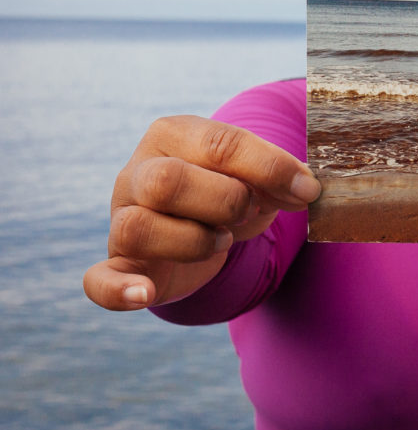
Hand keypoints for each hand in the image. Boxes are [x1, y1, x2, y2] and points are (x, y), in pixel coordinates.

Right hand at [83, 115, 319, 310]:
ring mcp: (123, 217)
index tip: (306, 191)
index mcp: (174, 134)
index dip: (270, 168)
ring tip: (221, 239)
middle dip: (225, 201)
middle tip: (248, 210)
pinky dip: (118, 291)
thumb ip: (280, 176)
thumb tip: (306, 190)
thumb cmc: (230, 187)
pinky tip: (144, 294)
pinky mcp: (120, 263)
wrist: (203, 221)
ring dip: (193, 241)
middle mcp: (139, 171)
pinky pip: (98, 279)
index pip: (219, 143)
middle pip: (166, 181)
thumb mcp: (257, 174)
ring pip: (139, 228)